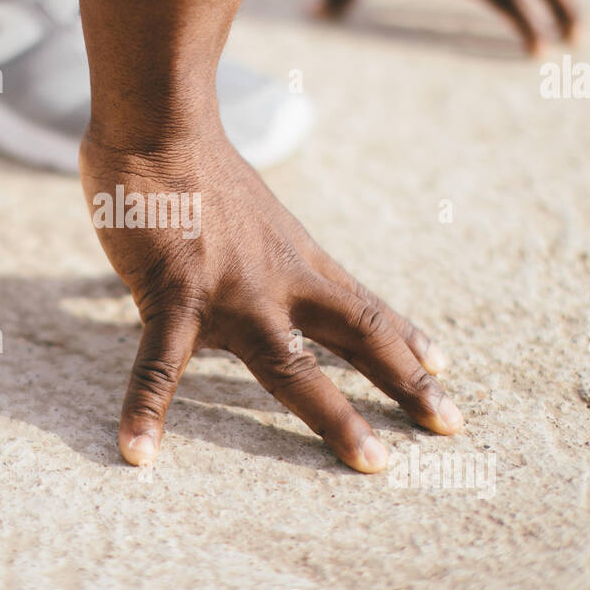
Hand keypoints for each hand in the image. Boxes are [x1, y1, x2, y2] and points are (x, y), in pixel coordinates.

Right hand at [80, 122, 462, 472]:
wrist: (160, 126)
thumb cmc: (196, 167)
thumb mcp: (255, 215)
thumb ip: (263, 254)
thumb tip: (256, 274)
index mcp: (297, 260)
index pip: (364, 306)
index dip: (404, 340)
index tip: (441, 368)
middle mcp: (280, 280)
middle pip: (358, 336)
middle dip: (406, 383)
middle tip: (452, 426)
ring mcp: (231, 293)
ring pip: (292, 365)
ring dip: (335, 416)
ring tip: (372, 463)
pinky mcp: (174, 295)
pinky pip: (159, 365)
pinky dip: (146, 410)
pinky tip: (138, 452)